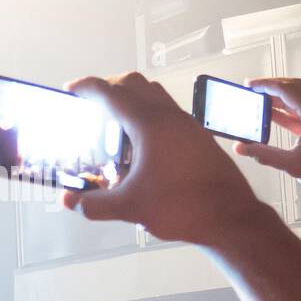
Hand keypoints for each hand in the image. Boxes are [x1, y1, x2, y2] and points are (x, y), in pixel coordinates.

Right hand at [59, 72, 265, 245]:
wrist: (231, 216)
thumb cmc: (180, 207)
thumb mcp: (131, 207)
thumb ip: (95, 203)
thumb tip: (69, 201)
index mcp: (149, 124)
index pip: (110, 93)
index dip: (86, 88)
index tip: (70, 91)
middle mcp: (168, 115)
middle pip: (133, 84)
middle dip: (109, 89)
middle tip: (91, 108)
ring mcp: (186, 123)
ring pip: (153, 95)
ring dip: (131, 101)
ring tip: (114, 128)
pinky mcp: (197, 135)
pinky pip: (166, 111)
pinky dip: (147, 115)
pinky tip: (141, 146)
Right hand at [232, 78, 300, 200]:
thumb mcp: (292, 164)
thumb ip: (263, 154)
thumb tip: (242, 147)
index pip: (287, 90)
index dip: (265, 85)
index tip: (250, 85)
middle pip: (294, 88)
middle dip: (271, 87)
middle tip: (252, 89)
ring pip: (300, 97)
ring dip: (279, 98)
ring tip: (259, 101)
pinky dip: (288, 109)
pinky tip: (273, 115)